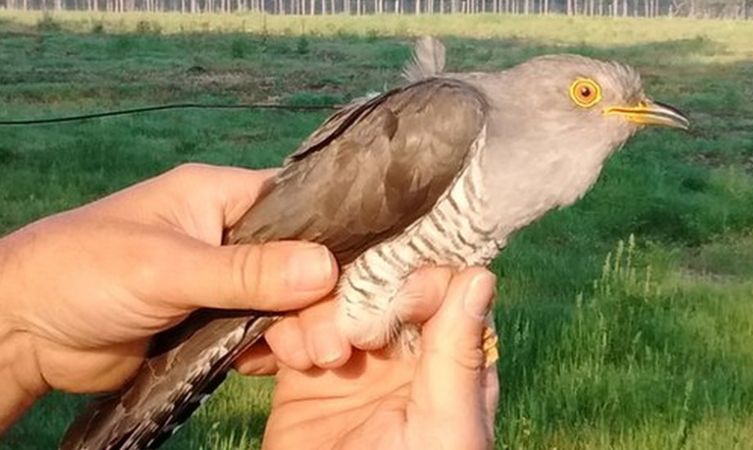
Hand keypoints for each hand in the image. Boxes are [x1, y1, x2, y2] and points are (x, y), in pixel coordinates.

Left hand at [0, 164, 338, 429]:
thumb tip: (324, 269)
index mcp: (219, 197)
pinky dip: (272, 349)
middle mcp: (228, 235)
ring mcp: (220, 282)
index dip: (332, 240)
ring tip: (318, 359)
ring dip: (300, 330)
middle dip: (318, 302)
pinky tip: (278, 364)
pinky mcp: (208, 323)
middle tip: (337, 341)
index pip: (295, 208)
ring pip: (281, 303)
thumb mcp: (168, 266)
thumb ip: (245, 272)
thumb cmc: (85, 270)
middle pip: (296, 264)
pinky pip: (257, 333)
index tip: (362, 279)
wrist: (24, 331)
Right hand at [261, 268, 498, 449]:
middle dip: (360, 295)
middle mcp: (403, 355)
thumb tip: (480, 275)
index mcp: (451, 361)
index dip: (419, 281)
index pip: (442, 290)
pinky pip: (293, 331)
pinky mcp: (305, 376)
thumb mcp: (445, 423)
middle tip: (350, 333)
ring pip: (334, 301)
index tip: (399, 298)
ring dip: (320, 317)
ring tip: (319, 357)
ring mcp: (353, 362)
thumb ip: (457, 352)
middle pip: (382, 287)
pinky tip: (292, 359)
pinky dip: (287, 333)